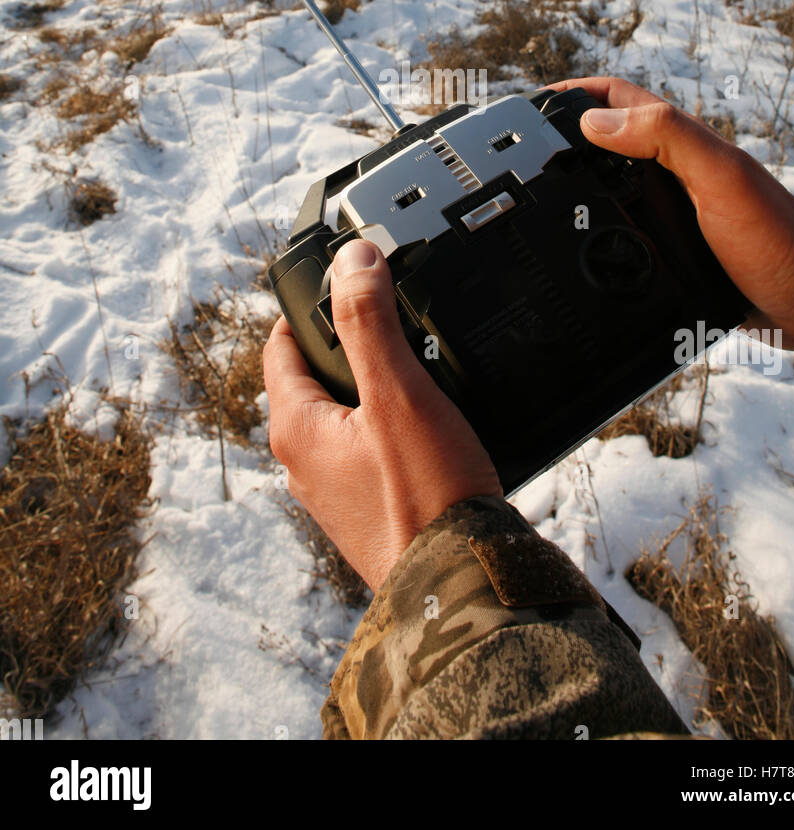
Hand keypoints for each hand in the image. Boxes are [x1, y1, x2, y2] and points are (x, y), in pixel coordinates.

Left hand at [263, 240, 502, 591]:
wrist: (461, 585)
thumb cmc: (426, 497)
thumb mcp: (398, 393)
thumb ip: (369, 322)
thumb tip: (351, 260)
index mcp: (296, 429)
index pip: (280, 348)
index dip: (307, 309)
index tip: (342, 283)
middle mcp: (304, 464)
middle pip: (313, 380)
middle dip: (347, 347)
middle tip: (390, 321)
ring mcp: (336, 491)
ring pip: (343, 417)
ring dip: (373, 389)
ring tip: (418, 369)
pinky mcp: (370, 510)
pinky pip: (369, 450)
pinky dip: (391, 427)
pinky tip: (431, 425)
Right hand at [550, 75, 793, 348]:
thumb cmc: (775, 237)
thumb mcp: (719, 177)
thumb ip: (665, 138)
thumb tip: (595, 120)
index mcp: (681, 143)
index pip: (616, 97)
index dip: (573, 93)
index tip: (529, 105)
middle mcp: (673, 171)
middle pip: (605, 140)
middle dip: (561, 138)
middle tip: (518, 155)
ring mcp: (672, 210)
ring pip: (609, 188)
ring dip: (574, 188)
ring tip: (532, 201)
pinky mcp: (672, 250)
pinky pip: (621, 233)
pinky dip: (592, 234)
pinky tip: (572, 253)